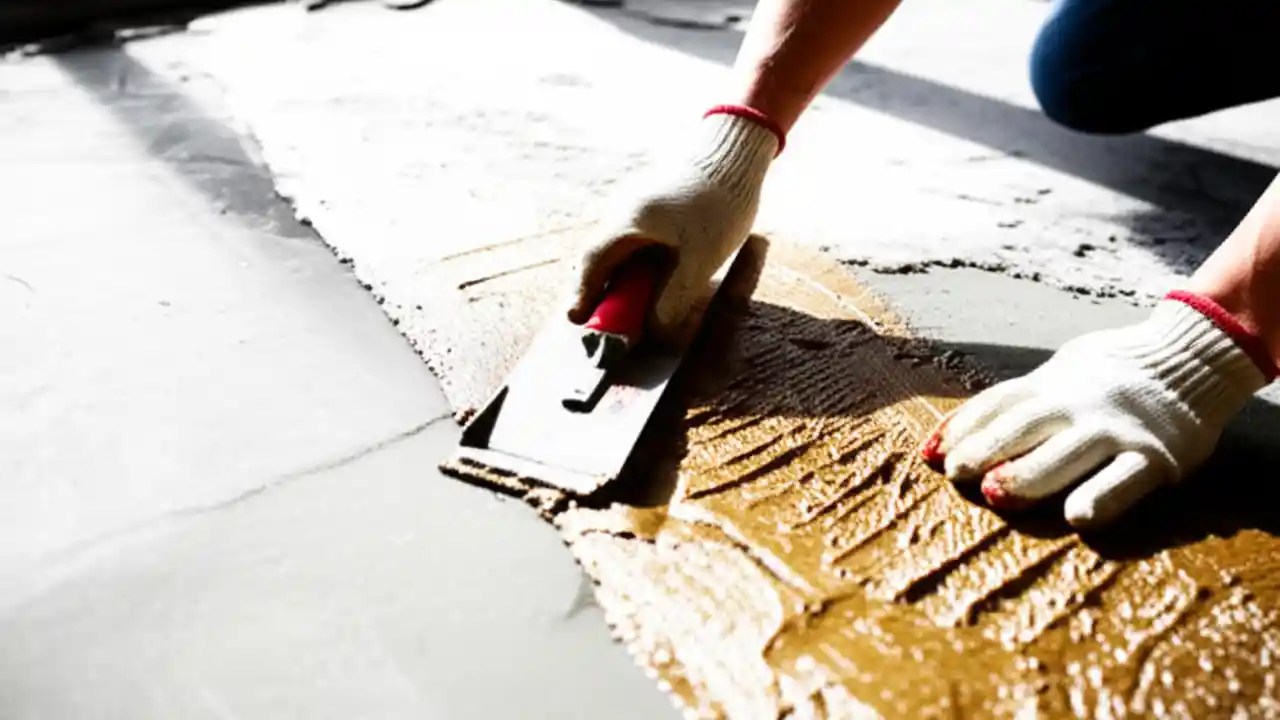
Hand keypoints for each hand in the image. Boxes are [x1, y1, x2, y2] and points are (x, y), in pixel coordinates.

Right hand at [567, 110, 778, 343]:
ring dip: (618, 275)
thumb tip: (656, 329)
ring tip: (626, 303)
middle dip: (598, 288)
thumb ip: (676, 296)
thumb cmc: (719, 205)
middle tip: (598, 316)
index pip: (593, 263)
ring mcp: (637, 203)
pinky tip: (650, 275)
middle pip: (599, 255)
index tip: (577, 319)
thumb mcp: (701, 258)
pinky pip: (634, 237)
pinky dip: (634, 261)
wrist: (734, 152)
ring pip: (618, 246)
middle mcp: (624, 210)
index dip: (583, 294)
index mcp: (628, 222)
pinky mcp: (654, 201)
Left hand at [922, 294, 1272, 527]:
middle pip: (1024, 425)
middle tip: (956, 474)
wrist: (1190, 356)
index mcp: (1051, 384)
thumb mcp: (1059, 373)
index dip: (963, 428)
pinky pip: (1126, 478)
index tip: (930, 455)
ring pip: (1067, 451)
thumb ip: (1013, 403)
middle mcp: (1078, 403)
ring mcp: (1117, 428)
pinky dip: (1102, 496)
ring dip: (1030, 473)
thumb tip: (942, 442)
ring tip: (997, 494)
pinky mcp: (1156, 455)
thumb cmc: (1109, 375)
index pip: (998, 403)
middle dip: (986, 449)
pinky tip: (1078, 516)